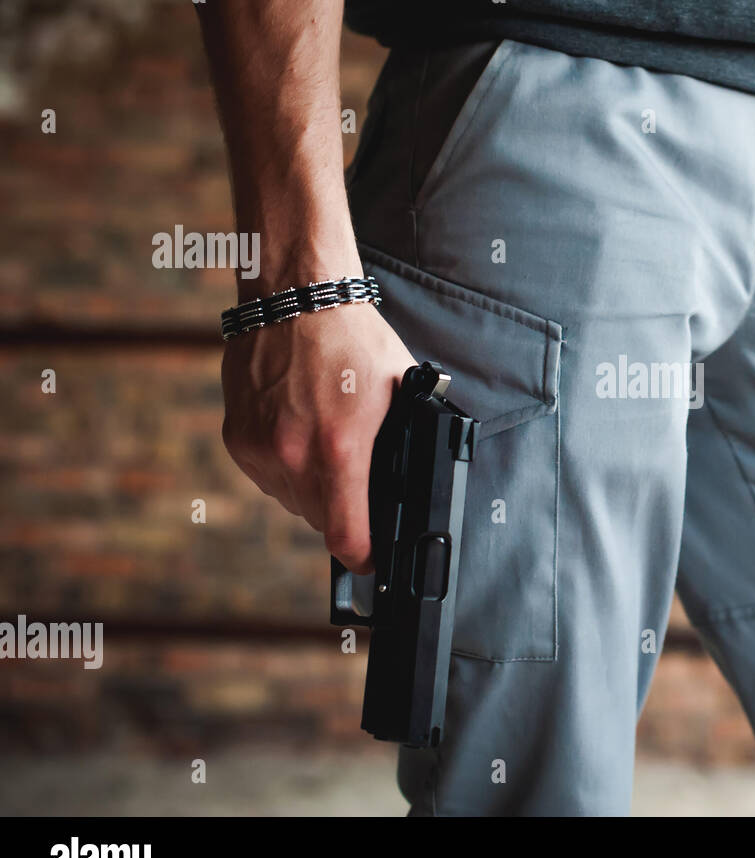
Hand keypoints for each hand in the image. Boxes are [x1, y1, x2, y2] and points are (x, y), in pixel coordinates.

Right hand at [220, 294, 416, 572]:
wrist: (295, 298)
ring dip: (313, 490)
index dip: (364, 556)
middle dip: (342, 512)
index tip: (373, 559)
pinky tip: (302, 434)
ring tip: (328, 446)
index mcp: (339, 449)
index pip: (346, 537)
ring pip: (293, 501)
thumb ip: (405, 442)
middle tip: (359, 482)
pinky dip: (287, 468)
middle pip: (320, 521)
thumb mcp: (400, 393)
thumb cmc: (352, 341)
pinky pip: (267, 477)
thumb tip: (414, 482)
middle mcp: (293, 456)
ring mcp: (260, 449)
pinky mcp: (237, 439)